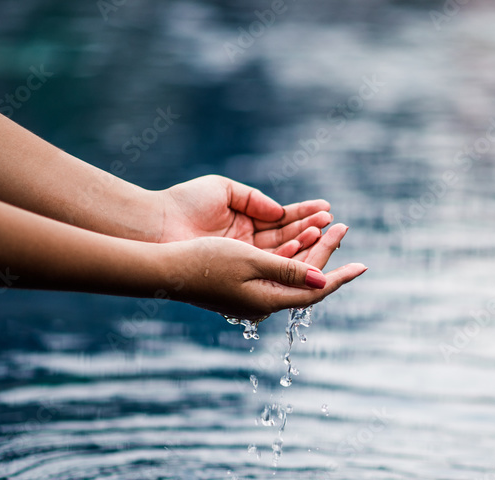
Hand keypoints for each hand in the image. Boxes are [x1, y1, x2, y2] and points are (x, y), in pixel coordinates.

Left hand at [158, 175, 333, 257]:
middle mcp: (248, 247)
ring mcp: (244, 262)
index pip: (284, 222)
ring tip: (327, 232)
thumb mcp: (224, 191)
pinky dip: (290, 255)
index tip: (329, 210)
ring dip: (308, 245)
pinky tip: (306, 242)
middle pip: (290, 242)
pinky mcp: (237, 273)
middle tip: (339, 226)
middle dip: (315, 234)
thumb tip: (282, 212)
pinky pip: (271, 266)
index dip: (307, 217)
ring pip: (285, 255)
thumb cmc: (184, 204)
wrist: (155, 226)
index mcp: (245, 224)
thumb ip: (255, 200)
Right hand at [167, 236, 366, 320]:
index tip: (364, 265)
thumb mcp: (250, 261)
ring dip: (311, 253)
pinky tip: (298, 244)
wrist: (163, 269)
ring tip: (327, 230)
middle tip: (343, 228)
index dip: (341, 277)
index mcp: (269, 300)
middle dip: (327, 254)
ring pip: (292, 276)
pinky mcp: (241, 289)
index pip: (316, 290)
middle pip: (306, 280)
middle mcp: (263, 304)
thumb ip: (287, 270)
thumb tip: (322, 280)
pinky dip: (291, 257)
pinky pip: (276, 274)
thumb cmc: (204, 261)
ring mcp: (252, 298)